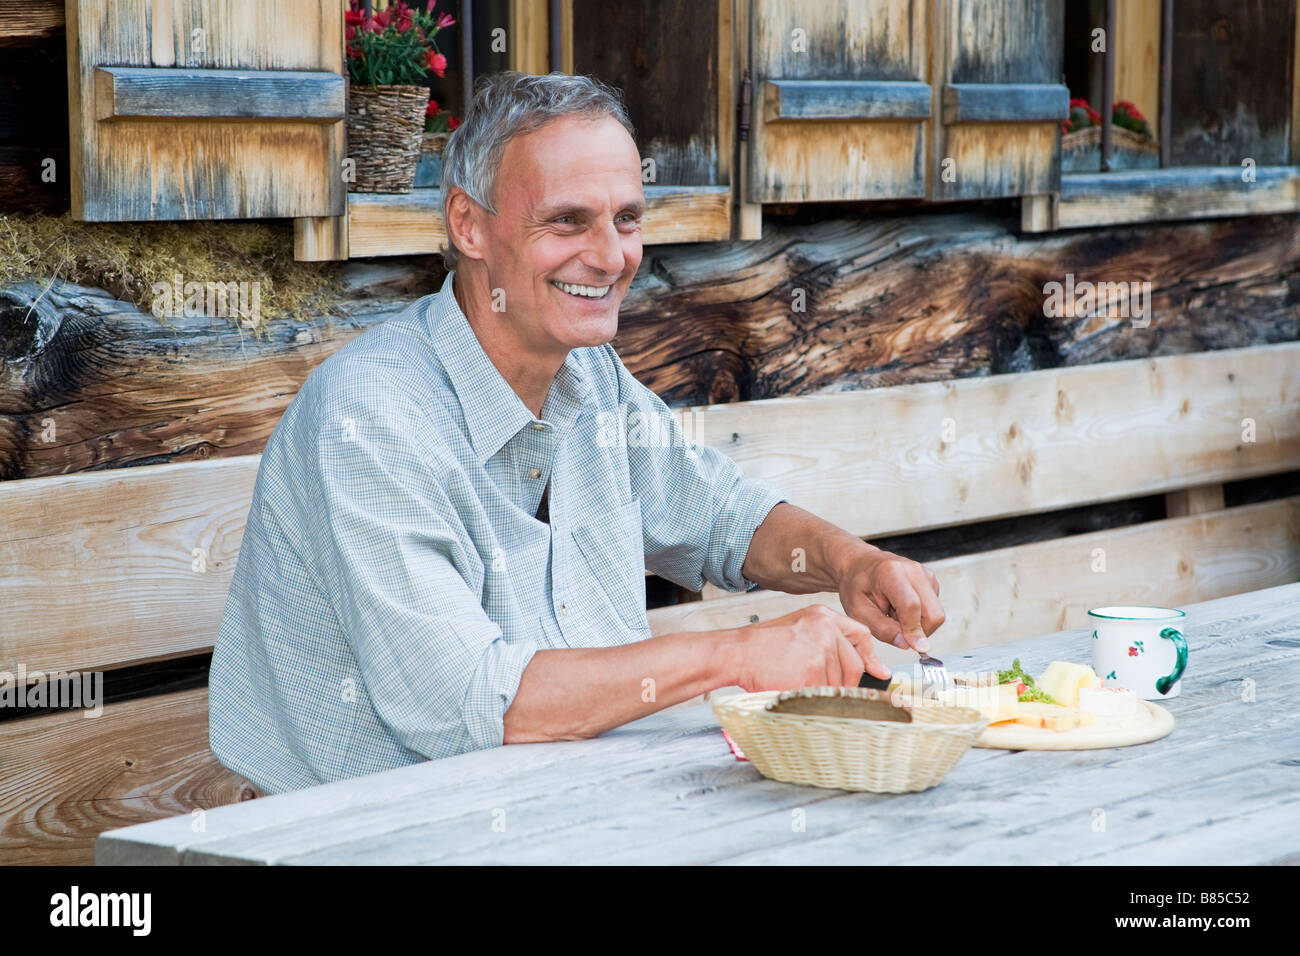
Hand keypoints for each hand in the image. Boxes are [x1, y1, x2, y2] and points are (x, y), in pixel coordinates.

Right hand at [731, 604, 891, 691]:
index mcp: (823, 616)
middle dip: (844, 682)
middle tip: (822, 685)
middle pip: (854, 665)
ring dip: (823, 689)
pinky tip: (793, 685)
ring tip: (797, 679)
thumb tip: (866, 666)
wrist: (738, 652)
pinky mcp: (812, 672)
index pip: (861, 635)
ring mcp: (821, 651)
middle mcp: (826, 630)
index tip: (879, 671)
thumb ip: (831, 642)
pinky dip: (811, 697)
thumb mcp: (801, 630)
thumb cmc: (764, 646)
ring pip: (839, 683)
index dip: (870, 657)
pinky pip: (824, 693)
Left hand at [838, 549, 944, 652]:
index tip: (917, 648)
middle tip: (894, 627)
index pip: (912, 606)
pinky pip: (933, 609)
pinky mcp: (931, 581)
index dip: (915, 630)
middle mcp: (913, 570)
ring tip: (894, 613)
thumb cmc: (857, 586)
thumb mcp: (858, 611)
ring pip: (935, 614)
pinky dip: (919, 615)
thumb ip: (882, 629)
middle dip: (919, 631)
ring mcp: (925, 574)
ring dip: (917, 623)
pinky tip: (901, 608)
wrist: (860, 566)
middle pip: (933, 613)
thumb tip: (907, 644)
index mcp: (891, 572)